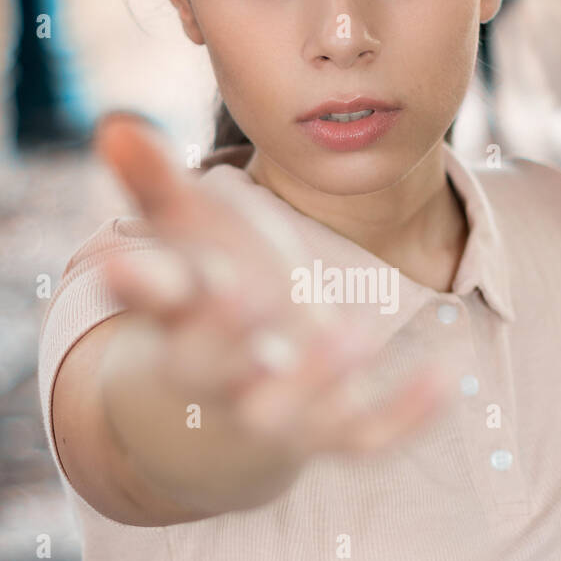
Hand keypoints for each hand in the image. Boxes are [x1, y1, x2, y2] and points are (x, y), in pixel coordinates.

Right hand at [94, 114, 455, 464]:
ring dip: (317, 378)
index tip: (123, 265)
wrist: (225, 410)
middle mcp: (220, 379)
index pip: (154, 306)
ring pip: (285, 415)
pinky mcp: (328, 434)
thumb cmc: (208, 304)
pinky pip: (364, 437)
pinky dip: (403, 416)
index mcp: (178, 325)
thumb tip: (114, 123)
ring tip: (354, 332)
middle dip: (230, 337)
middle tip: (257, 296)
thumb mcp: (185, 243)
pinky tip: (447, 376)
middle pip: (213, 371)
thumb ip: (153, 186)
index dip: (142, 286)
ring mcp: (275, 413)